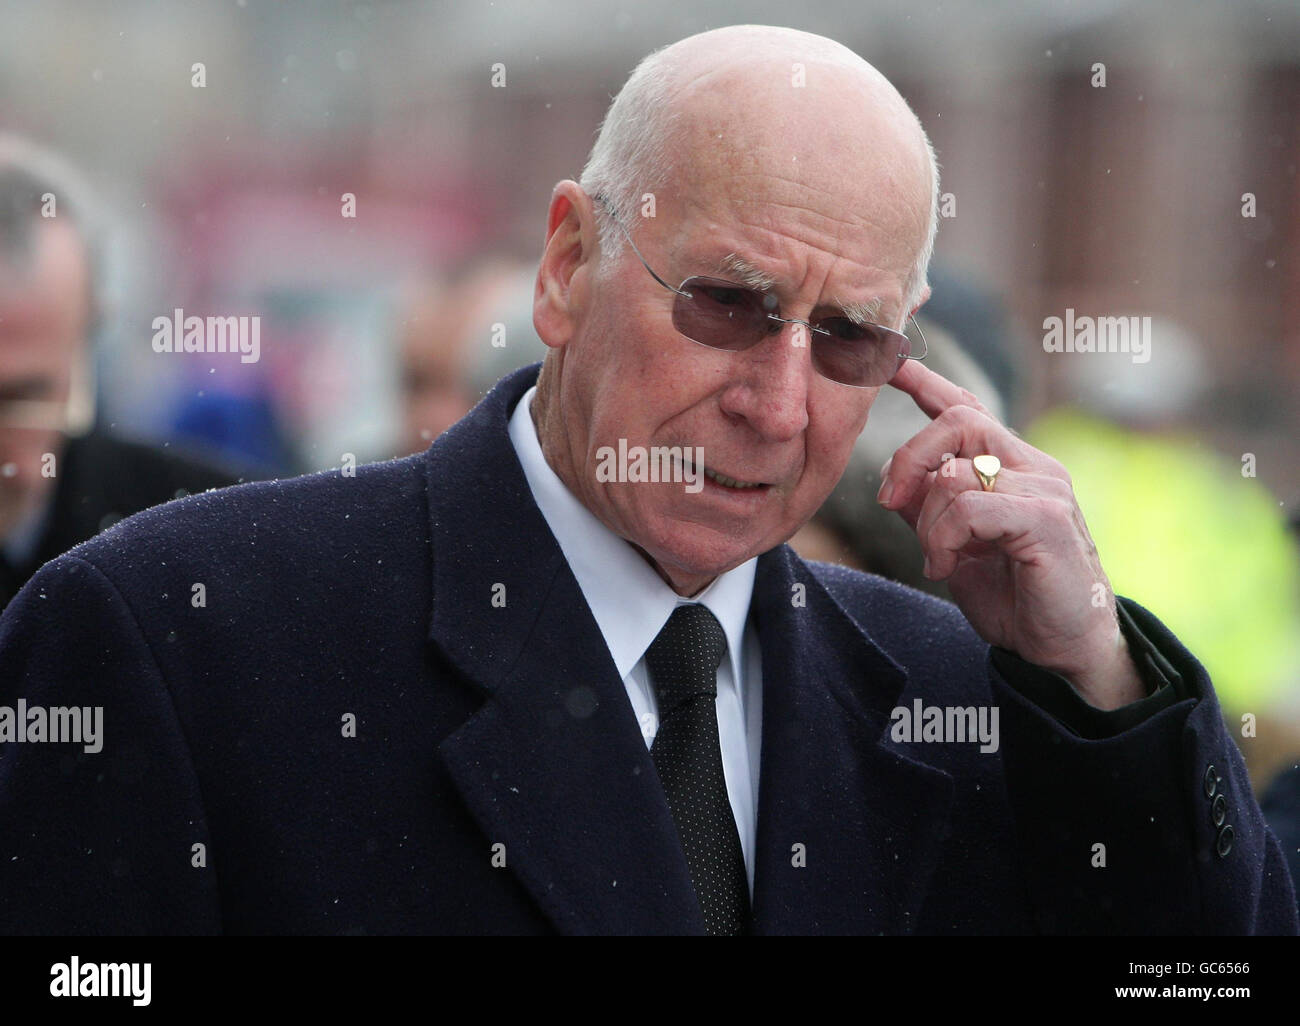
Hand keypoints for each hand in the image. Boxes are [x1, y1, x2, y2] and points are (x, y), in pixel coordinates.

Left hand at [877, 360, 1144, 709]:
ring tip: (937, 559)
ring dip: (927, 522)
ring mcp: (1045, 488)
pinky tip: (946, 567)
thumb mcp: (956, 549)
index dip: (926, 383)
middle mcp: (1033, 466)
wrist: (1066, 650)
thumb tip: (893, 482)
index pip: (967, 409)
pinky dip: (943, 538)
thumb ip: (928, 510)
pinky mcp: (1046, 517)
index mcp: (1013, 467)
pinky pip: (969, 506)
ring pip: (955, 472)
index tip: (890, 363)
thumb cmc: (1015, 598)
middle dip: (909, 458)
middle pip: (956, 422)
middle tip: (889, 501)